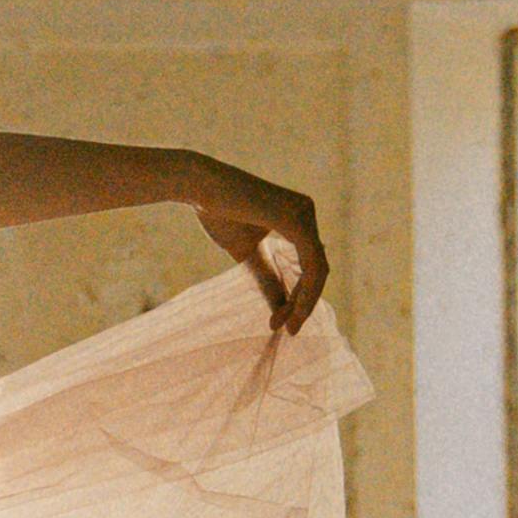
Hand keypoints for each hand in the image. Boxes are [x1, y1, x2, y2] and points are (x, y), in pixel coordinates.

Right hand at [183, 163, 328, 331]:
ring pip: (318, 270)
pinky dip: (305, 290)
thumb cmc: (217, 212)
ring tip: (288, 326)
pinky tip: (292, 310)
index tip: (278, 322)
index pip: (307, 265)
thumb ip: (267, 277)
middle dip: (303, 303)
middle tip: (288, 330)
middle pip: (317, 269)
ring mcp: (305, 213)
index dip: (298, 296)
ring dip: (305, 302)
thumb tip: (281, 309)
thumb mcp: (248, 254)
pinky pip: (312, 264)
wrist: (199, 186)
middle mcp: (306, 212)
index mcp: (296, 218)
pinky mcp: (298, 220)